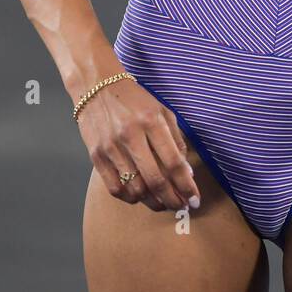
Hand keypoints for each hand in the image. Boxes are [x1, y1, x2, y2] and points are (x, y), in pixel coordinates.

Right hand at [75, 76, 200, 212]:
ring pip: (135, 188)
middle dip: (172, 199)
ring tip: (163, 203)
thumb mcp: (162, 110)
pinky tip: (139, 197)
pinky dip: (129, 198)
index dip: (186, 185)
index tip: (195, 198)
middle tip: (181, 206)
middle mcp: (131, 136)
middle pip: (155, 180)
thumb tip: (187, 171)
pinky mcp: (96, 156)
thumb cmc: (134, 98)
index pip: (173, 162)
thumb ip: (176, 139)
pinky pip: (114, 187)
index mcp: (151, 122)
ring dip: (152, 202)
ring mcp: (111, 147)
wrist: (96, 85)